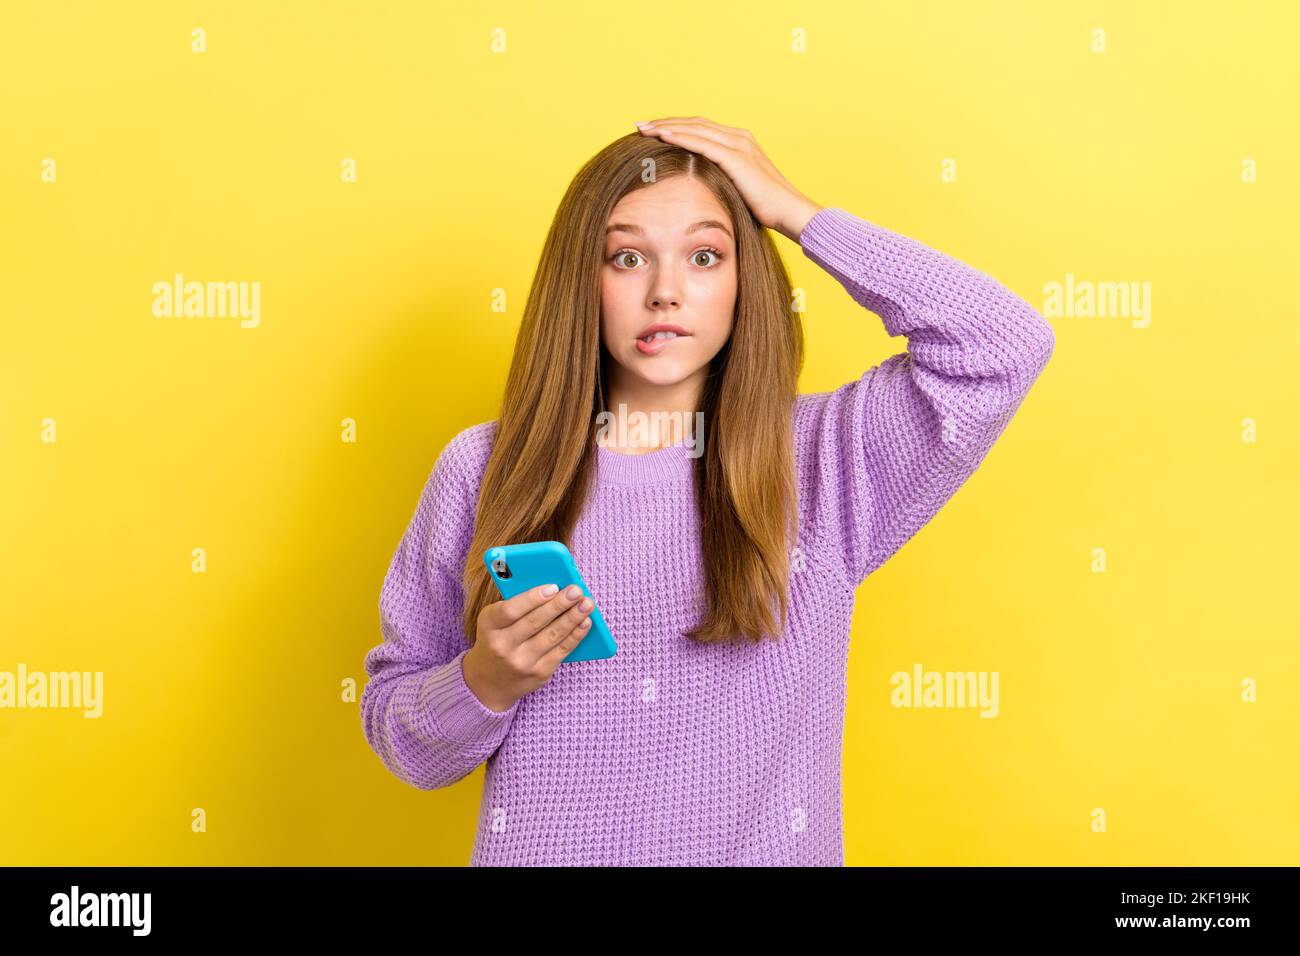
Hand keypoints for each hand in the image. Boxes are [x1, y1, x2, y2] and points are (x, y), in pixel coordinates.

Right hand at [462, 583, 595, 711]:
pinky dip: (576, 635)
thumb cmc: (496, 641)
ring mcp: (522, 662)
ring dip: (573, 618)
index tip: (552, 587)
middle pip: (535, 622)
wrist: (490, 683)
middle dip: (559, 604)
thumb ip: (516, 605)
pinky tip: (585, 622)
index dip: (532, 598)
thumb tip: (552, 589)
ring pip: (552, 636)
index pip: (510, 610)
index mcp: (489, 626)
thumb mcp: (494, 622)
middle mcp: (503, 646)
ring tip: (586, 604)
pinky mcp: (540, 673)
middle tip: (576, 591)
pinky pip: (562, 651)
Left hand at [634, 116, 822, 242]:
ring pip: (695, 129)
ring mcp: (738, 144)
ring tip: (643, 129)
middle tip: (640, 125)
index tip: (653, 131)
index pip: (701, 128)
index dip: (676, 127)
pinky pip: (701, 143)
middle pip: (694, 123)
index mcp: (740, 142)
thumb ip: (722, 181)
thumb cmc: (767, 209)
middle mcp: (739, 137)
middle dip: (665, 122)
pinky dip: (680, 138)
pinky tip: (661, 137)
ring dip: (666, 127)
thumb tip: (700, 189)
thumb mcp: (739, 190)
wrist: (791, 212)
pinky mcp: (736, 157)